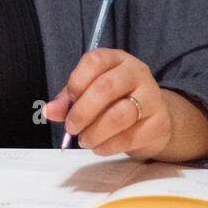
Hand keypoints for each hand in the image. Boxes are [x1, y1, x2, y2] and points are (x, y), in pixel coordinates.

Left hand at [44, 48, 171, 159]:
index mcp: (116, 59)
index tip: (67, 102)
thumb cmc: (115, 101)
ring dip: (95, 132)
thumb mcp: (89, 93)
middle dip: (82, 112)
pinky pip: (129, 137)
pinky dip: (108, 146)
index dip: (76, 82)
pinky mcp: (159, 123)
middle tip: (71, 128)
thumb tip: (49, 111)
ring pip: (119, 115)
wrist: (152, 119)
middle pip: (106, 88)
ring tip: (85, 140)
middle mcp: (137, 72)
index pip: (95, 61)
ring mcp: (151, 97)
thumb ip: (68, 100)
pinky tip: (100, 147)